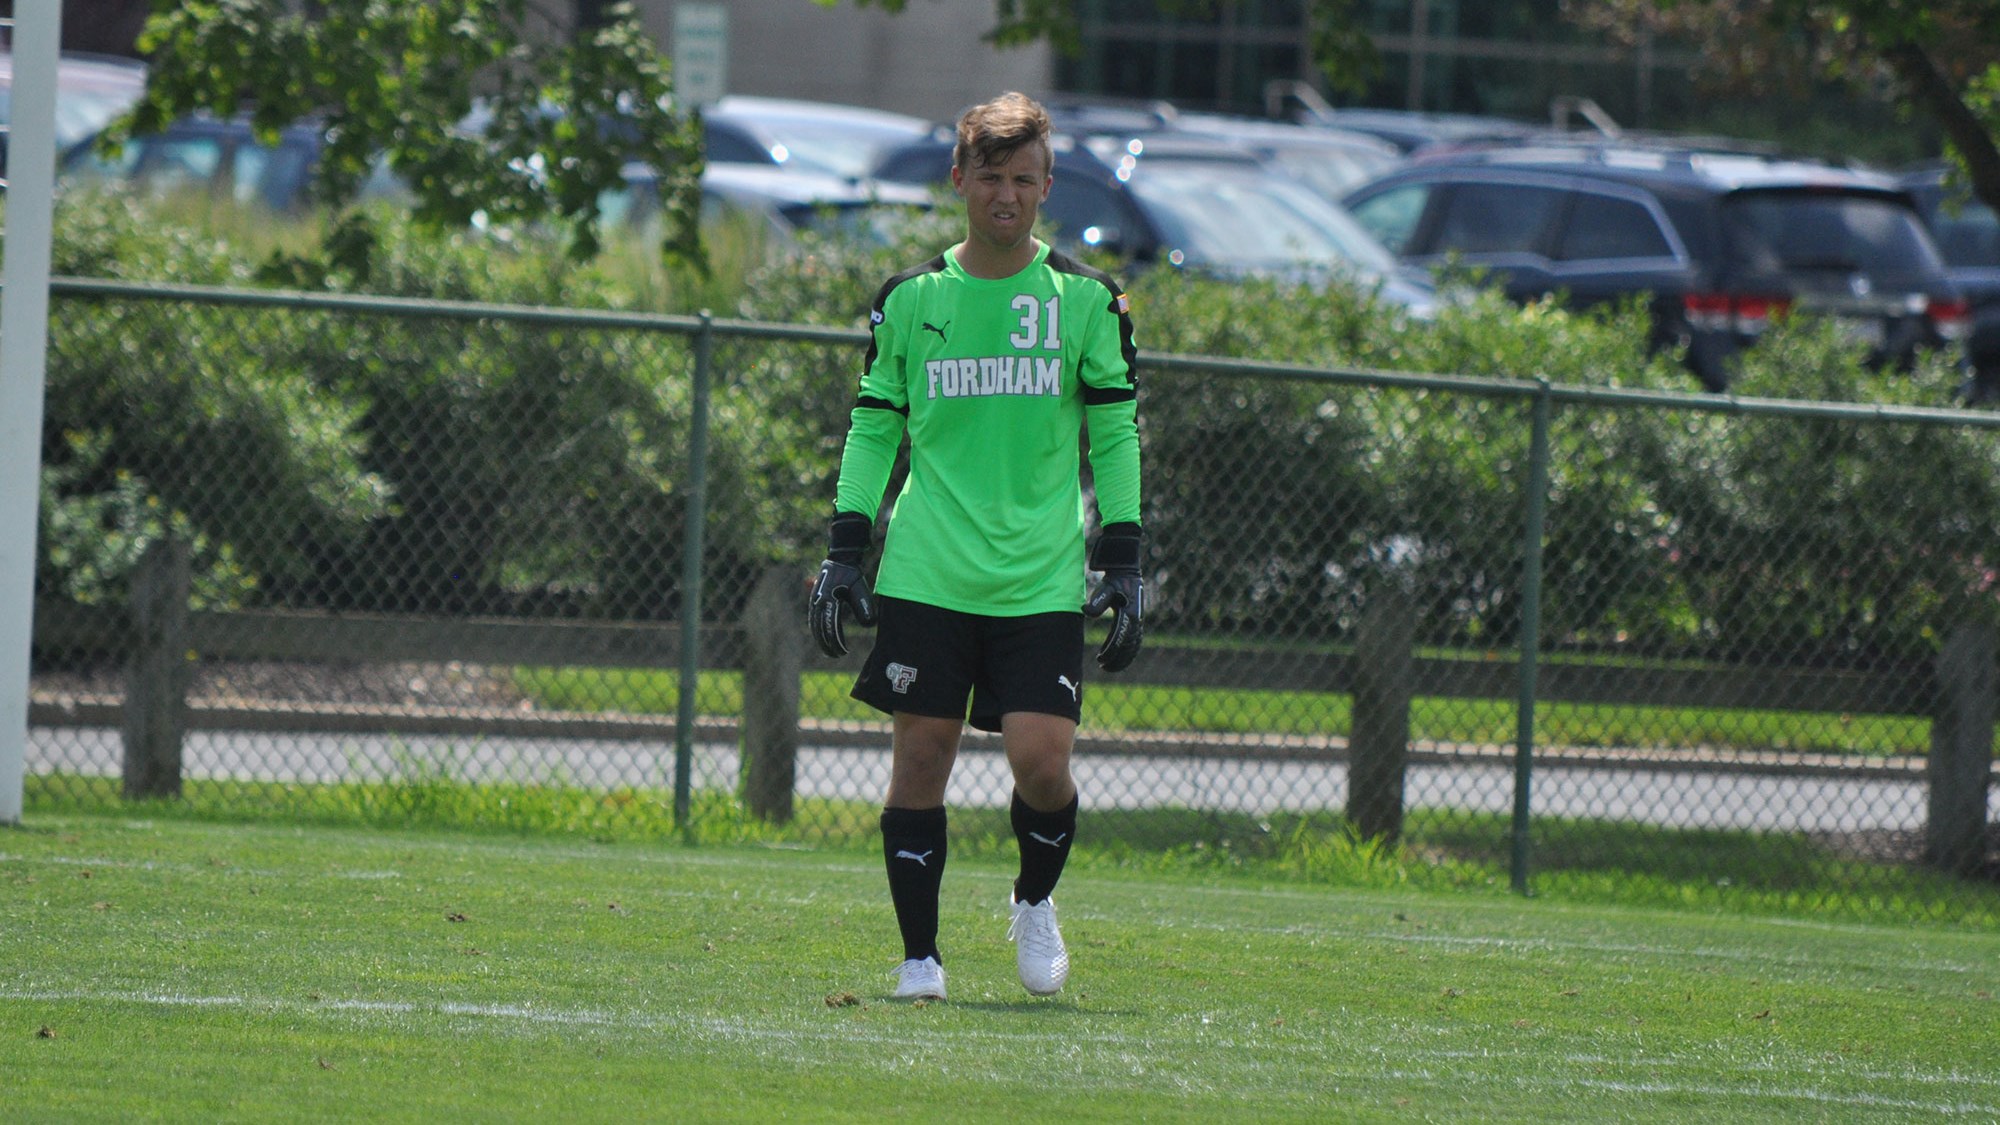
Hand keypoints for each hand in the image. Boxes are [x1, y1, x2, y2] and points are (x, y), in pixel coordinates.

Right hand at [809, 513, 877, 657]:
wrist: (839, 559)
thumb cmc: (851, 574)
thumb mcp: (860, 588)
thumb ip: (864, 606)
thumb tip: (870, 625)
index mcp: (829, 601)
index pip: (831, 627)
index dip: (837, 642)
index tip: (843, 651)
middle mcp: (818, 603)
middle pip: (820, 629)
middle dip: (827, 644)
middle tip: (836, 656)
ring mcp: (815, 601)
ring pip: (815, 626)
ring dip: (821, 639)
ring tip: (828, 651)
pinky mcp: (815, 600)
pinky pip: (814, 619)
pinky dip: (816, 630)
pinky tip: (821, 638)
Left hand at [1083, 522, 1142, 672]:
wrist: (1127, 571)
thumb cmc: (1114, 580)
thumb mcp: (1105, 588)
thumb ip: (1097, 601)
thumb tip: (1085, 612)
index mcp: (1130, 615)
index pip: (1120, 640)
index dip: (1110, 652)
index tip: (1100, 660)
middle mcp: (1137, 621)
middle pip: (1128, 647)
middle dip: (1117, 660)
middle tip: (1102, 667)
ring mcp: (1138, 622)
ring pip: (1133, 647)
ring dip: (1123, 658)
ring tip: (1108, 666)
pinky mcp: (1137, 621)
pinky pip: (1135, 641)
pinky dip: (1128, 652)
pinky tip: (1116, 656)